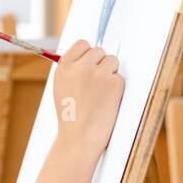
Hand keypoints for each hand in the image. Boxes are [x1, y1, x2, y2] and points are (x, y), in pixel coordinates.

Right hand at [52, 39, 125, 158]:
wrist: (79, 138)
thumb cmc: (71, 116)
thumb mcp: (62, 87)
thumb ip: (72, 69)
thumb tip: (88, 55)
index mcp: (65, 66)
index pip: (83, 44)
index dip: (89, 54)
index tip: (90, 65)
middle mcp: (81, 67)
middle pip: (99, 50)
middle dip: (101, 64)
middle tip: (97, 84)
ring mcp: (98, 74)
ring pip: (112, 61)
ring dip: (111, 74)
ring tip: (101, 94)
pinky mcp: (114, 83)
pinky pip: (120, 77)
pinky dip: (117, 89)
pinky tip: (107, 102)